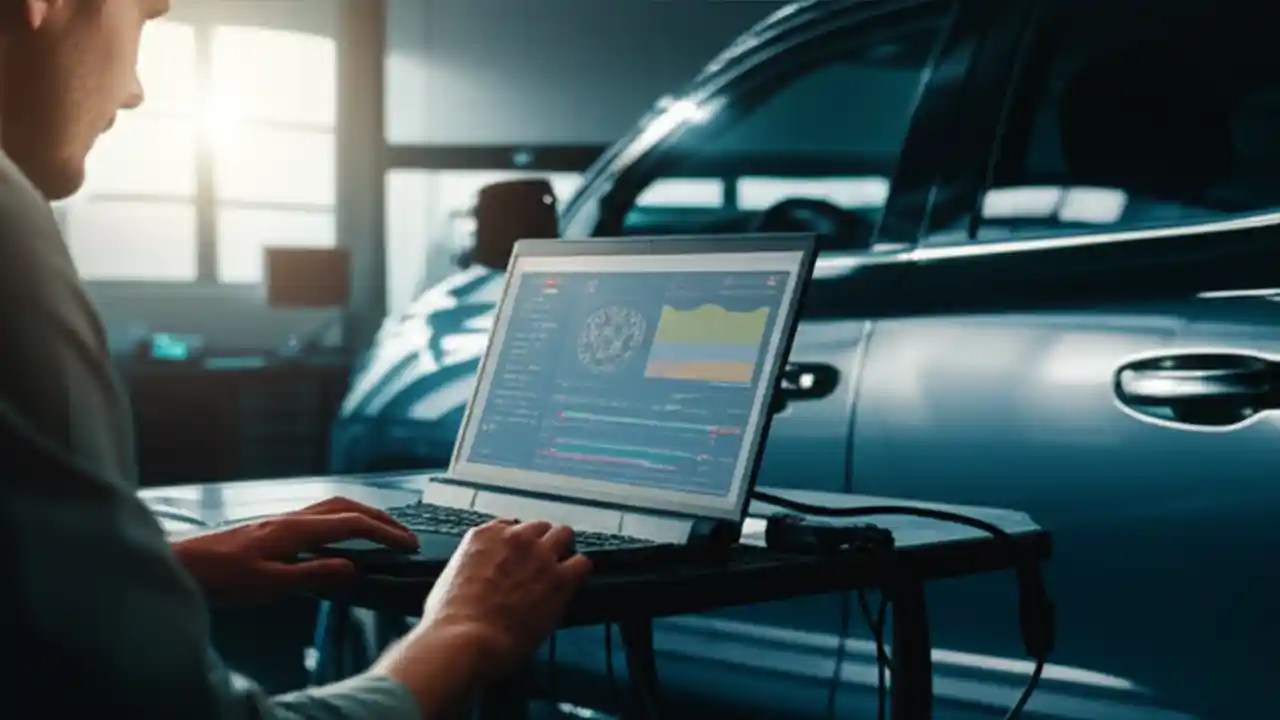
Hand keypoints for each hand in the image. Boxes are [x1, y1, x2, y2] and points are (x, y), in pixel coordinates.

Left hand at [171, 496, 417, 606]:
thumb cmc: (219, 578)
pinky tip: (339, 536)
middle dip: (380, 518)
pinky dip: (341, 519)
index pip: (352, 524)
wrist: (180, 566)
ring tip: (380, 530)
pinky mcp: (271, 528)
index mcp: (295, 529)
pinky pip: (318, 515)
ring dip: (361, 515)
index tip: (408, 544)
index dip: (384, 532)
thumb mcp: (269, 584)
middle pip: (347, 507)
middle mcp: (291, 518)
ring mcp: (280, 520)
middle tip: (404, 534)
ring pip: (332, 507)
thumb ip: (313, 574)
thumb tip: (352, 567)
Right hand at [373, 519, 591, 714]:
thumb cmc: (447, 619)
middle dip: (540, 544)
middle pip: (540, 527)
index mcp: (484, 535)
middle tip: (538, 568)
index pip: (510, 527)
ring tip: (557, 574)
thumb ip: (473, 566)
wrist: (465, 639)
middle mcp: (515, 537)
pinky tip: (569, 588)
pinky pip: (582, 564)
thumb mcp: (450, 579)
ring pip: (564, 535)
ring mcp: (540, 555)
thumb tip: (480, 578)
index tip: (514, 561)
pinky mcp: (560, 578)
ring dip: (561, 552)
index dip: (515, 546)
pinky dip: (577, 573)